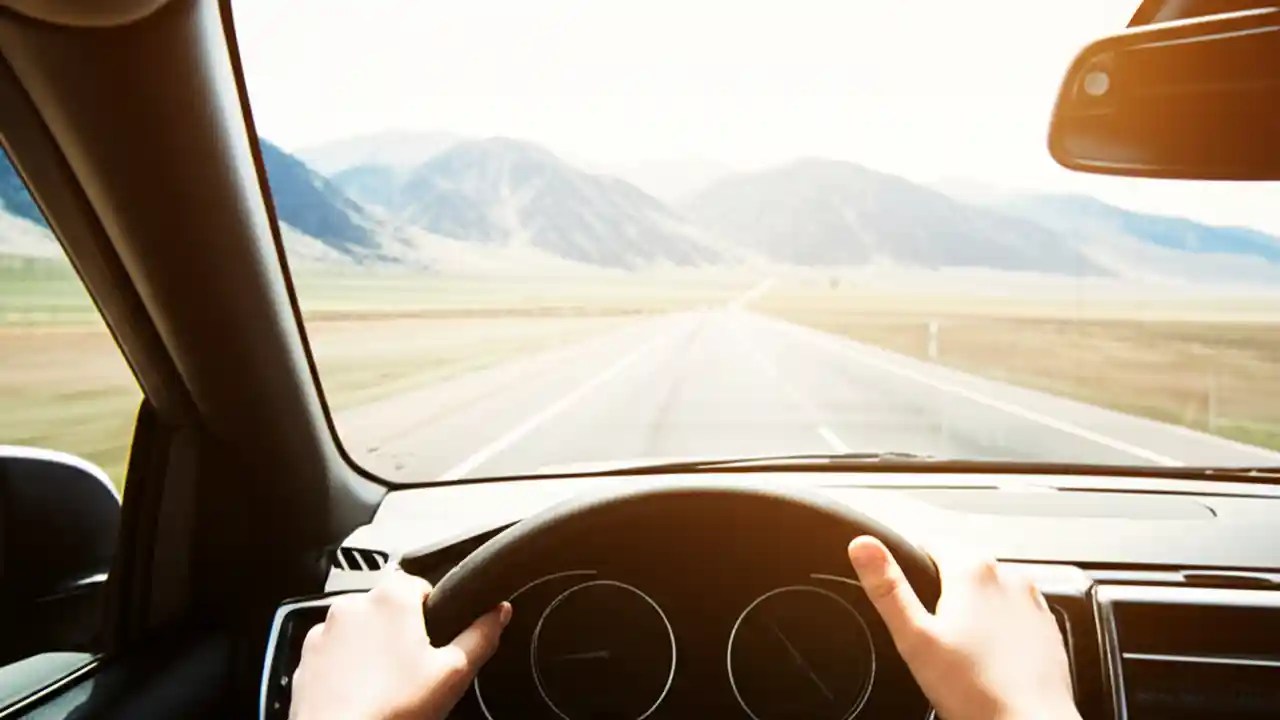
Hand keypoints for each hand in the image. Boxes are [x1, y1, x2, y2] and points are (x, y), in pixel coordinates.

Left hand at [289, 571, 510, 719]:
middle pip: (388, 609)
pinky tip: (361, 694)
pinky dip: (346, 667)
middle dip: (401, 633)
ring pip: (360, 631)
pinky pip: (334, 653)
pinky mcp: (306, 658)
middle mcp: (352, 605)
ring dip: (372, 648)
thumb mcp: (453, 673)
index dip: (433, 614)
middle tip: (414, 671)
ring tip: (385, 687)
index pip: (420, 585)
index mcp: (391, 598)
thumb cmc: (394, 710)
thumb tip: (499, 612)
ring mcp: (324, 631)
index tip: (435, 643)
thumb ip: (481, 636)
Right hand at [847, 536, 1078, 719]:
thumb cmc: (974, 690)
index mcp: (972, 569)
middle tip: (931, 630)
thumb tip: (862, 545)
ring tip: (961, 647)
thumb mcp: (914, 638)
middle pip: (962, 565)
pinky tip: (989, 656)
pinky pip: (1015, 613)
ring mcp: (1032, 601)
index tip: (907, 593)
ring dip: (974, 606)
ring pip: (990, 589)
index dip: (912, 564)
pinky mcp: (1047, 626)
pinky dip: (1000, 626)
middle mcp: (1008, 576)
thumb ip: (887, 588)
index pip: (932, 543)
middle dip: (943, 589)